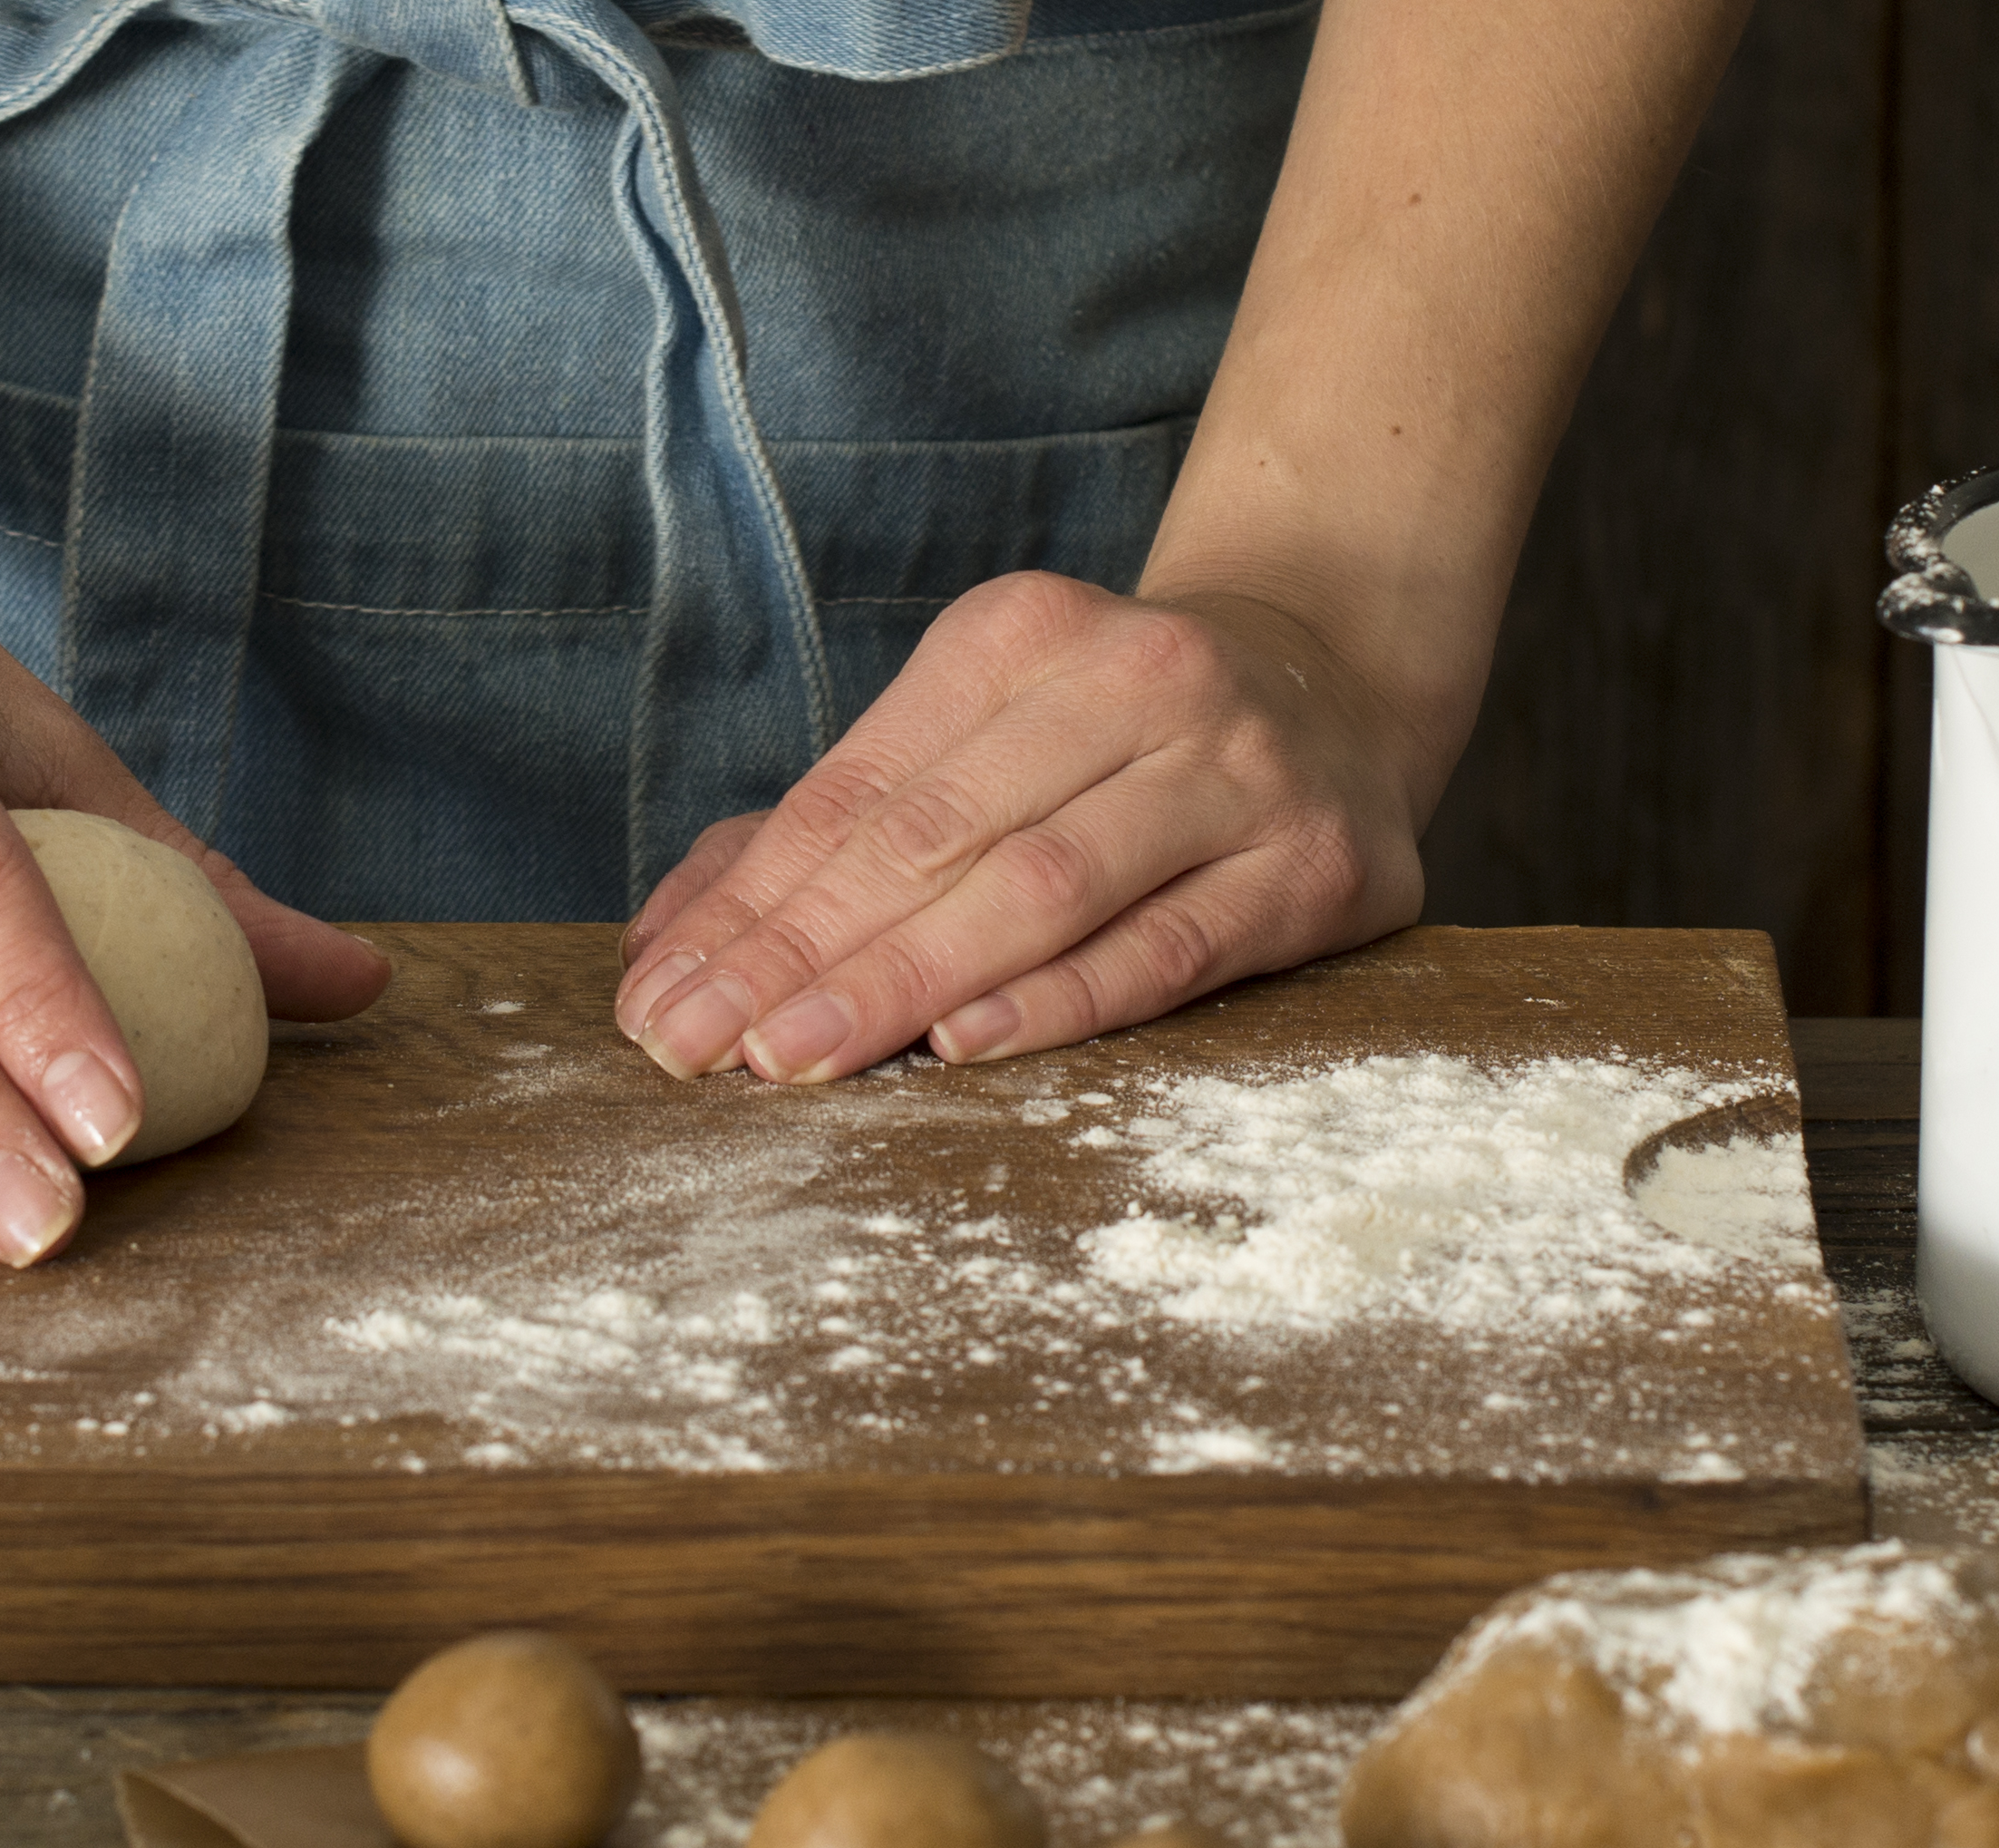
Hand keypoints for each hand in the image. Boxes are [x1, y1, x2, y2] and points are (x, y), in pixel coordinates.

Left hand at [608, 574, 1425, 1081]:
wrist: (1339, 689)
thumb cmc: (1105, 745)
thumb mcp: (970, 739)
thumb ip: (813, 839)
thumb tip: (659, 952)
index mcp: (1020, 637)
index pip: (856, 791)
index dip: (751, 906)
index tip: (659, 1002)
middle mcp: (1135, 681)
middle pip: (933, 839)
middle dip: (802, 954)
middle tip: (700, 1049)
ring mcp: (1234, 773)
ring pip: (1042, 888)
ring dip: (906, 982)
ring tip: (798, 1060)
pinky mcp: (1312, 867)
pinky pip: (1166, 949)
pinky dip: (1061, 1001)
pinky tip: (966, 1045)